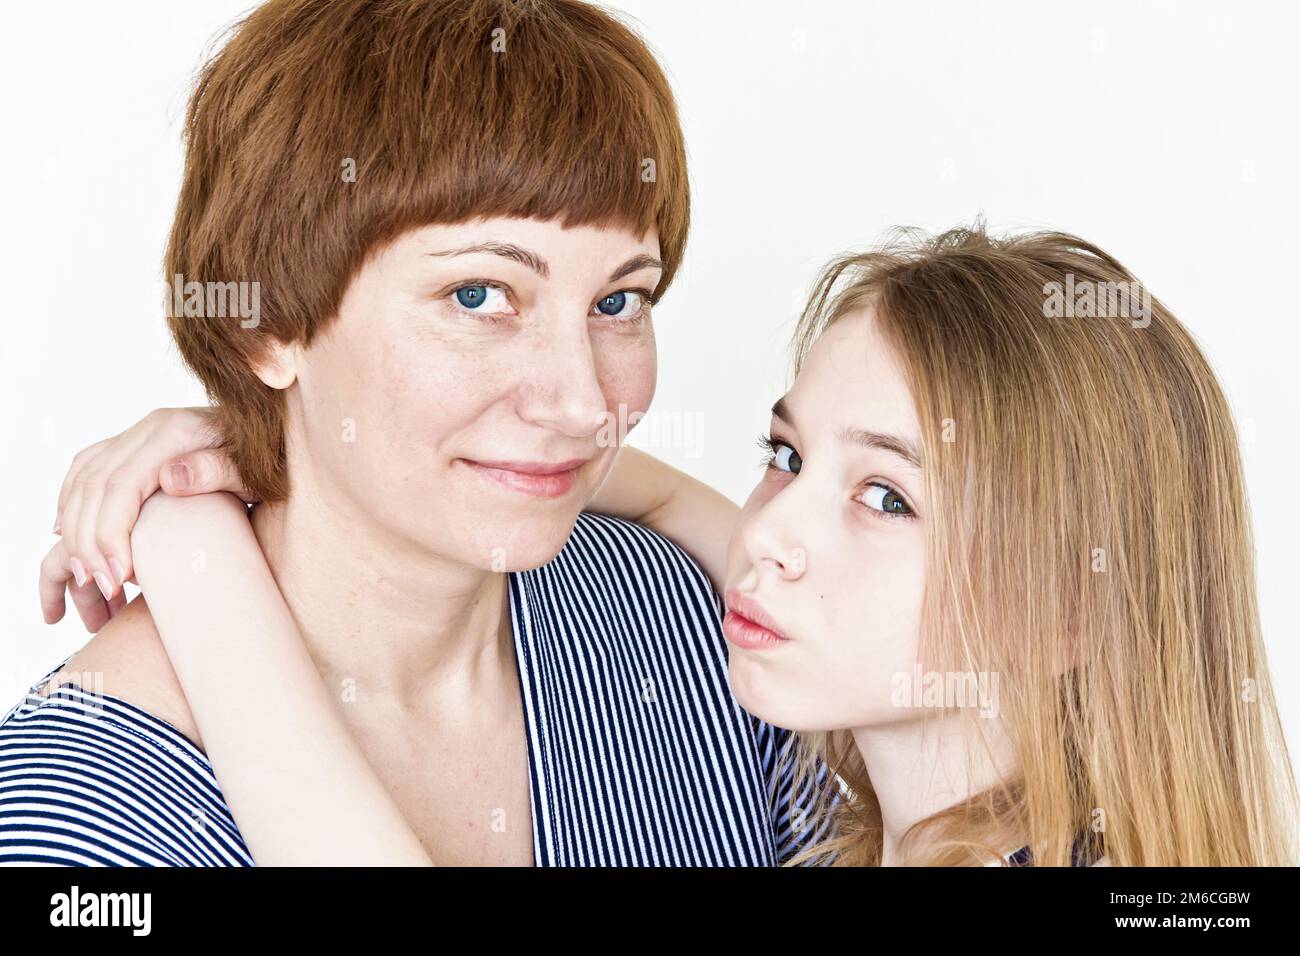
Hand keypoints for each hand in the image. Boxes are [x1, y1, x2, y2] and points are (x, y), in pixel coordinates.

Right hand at [40, 407, 256, 631]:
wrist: (282, 436)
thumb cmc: (274, 462)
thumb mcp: (257, 471)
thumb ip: (217, 470)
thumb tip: (171, 477)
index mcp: (176, 432)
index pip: (120, 485)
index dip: (110, 534)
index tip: (118, 579)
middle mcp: (151, 427)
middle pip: (94, 485)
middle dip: (88, 542)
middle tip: (100, 588)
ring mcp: (141, 433)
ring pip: (83, 478)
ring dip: (74, 528)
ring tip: (85, 575)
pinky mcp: (136, 443)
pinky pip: (87, 470)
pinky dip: (72, 503)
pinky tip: (68, 535)